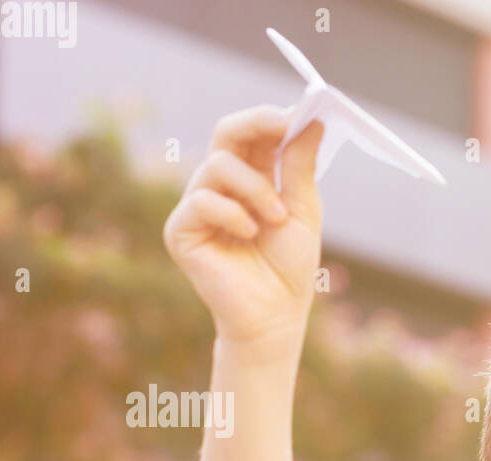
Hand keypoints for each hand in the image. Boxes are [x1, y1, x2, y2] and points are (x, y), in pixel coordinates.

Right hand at [163, 105, 323, 345]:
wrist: (275, 317)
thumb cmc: (288, 269)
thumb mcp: (301, 211)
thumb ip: (299, 167)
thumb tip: (309, 119)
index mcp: (250, 180)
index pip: (251, 135)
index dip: (270, 119)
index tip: (297, 113)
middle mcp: (219, 187)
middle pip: (225, 134)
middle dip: (255, 124)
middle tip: (283, 124)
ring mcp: (196, 207)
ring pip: (217, 165)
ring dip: (255, 189)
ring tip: (275, 219)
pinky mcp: (180, 230)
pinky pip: (202, 200)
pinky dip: (233, 213)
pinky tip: (250, 234)